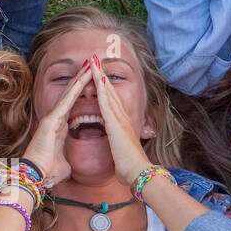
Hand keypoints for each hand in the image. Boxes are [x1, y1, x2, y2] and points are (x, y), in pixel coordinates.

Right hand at [22, 60, 93, 188]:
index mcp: (60, 128)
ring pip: (69, 94)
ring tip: (90, 65)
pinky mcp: (51, 120)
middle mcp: (56, 120)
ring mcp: (53, 118)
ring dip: (80, 79)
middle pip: (71, 95)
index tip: (91, 81)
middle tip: (92, 64)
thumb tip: (70, 164)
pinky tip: (83, 78)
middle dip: (81, 80)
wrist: (36, 176)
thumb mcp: (65, 164)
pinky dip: (75, 89)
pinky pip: (66, 101)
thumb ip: (68, 158)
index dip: (81, 93)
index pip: (73, 105)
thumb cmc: (48, 172)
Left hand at [91, 55, 152, 185]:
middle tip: (94, 59)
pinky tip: (96, 77)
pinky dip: (102, 88)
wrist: (137, 171)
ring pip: (108, 91)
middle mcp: (122, 117)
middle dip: (102, 74)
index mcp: (121, 124)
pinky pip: (106, 101)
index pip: (111, 101)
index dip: (105, 86)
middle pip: (110, 90)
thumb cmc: (129, 166)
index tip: (97, 74)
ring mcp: (119, 118)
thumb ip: (119, 146)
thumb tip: (119, 149)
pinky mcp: (115, 123)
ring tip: (93, 60)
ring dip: (100, 75)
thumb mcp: (122, 152)